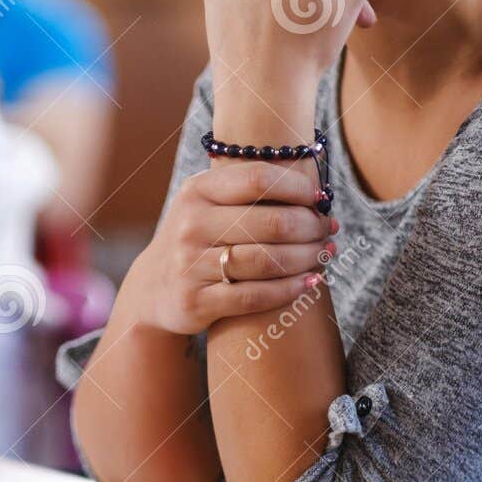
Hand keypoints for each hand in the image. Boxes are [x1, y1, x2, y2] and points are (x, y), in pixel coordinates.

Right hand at [128, 161, 333, 335]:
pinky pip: (256, 296)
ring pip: (268, 260)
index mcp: (197, 191)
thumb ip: (251, 193)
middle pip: (272, 222)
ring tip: (324, 254)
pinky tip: (309, 282)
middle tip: (328, 231)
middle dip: (311, 226)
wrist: (153, 288)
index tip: (320, 199)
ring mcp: (190, 265)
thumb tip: (319, 197)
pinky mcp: (196, 302)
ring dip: (308, 258)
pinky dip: (290, 289)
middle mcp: (190, 224)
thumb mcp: (208, 204)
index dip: (298, 188)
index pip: (258, 179)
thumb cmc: (199, 238)